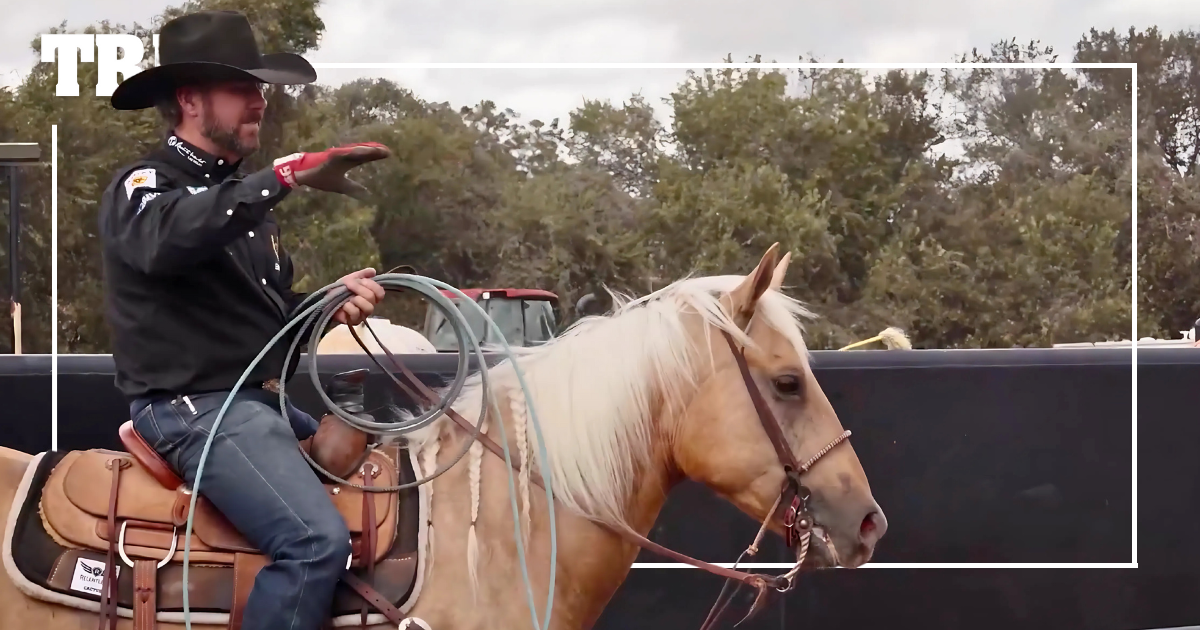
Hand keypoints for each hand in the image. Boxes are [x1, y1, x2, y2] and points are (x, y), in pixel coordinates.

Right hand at [273, 143, 391, 198]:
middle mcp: (344, 156)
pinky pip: (344, 154)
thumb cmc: (320, 177)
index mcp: (347, 162)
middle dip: (375, 151)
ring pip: (356, 151)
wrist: (302, 175)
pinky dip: (354, 152)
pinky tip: (364, 151)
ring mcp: (337, 155)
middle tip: (388, 151)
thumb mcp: (341, 185)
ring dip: (367, 150)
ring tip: (380, 149)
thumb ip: (353, 188)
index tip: (388, 154)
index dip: (375, 156)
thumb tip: (367, 194)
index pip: (364, 158)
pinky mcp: (331, 156)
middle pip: (363, 152)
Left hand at [333, 268, 385, 326]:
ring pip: (368, 308)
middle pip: (372, 298)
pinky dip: (349, 307)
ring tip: (349, 298)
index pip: (380, 293)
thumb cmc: (341, 289)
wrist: (327, 298)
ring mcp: (362, 315)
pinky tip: (344, 305)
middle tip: (349, 285)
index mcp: (371, 296)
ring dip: (358, 300)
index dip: (372, 286)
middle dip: (360, 289)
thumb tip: (373, 271)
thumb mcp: (352, 278)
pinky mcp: (354, 321)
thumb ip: (363, 274)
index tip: (361, 280)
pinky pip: (356, 313)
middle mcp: (369, 306)